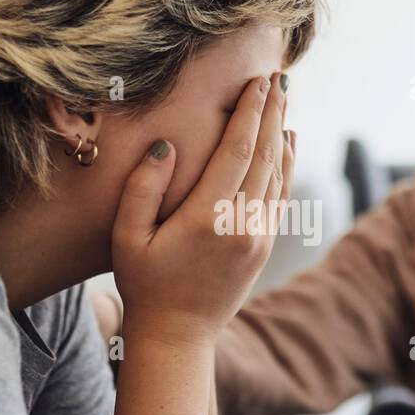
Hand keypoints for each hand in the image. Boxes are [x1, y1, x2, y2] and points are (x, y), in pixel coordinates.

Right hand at [111, 72, 293, 347]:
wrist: (177, 336)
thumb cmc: (144, 284)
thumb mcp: (128, 236)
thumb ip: (144, 188)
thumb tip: (167, 144)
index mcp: (208, 217)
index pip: (238, 151)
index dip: (251, 112)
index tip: (259, 82)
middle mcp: (242, 224)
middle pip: (266, 156)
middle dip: (272, 113)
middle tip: (278, 78)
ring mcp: (258, 237)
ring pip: (278, 174)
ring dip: (282, 134)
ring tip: (283, 100)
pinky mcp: (263, 246)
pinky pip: (280, 195)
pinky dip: (285, 164)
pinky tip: (286, 143)